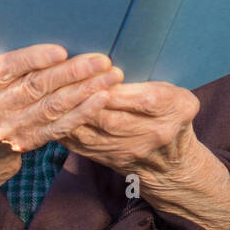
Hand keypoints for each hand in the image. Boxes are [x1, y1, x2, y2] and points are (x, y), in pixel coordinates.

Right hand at [0, 44, 121, 229]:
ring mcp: (7, 130)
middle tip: (101, 60)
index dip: (33, 59)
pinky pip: (59, 127)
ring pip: (51, 107)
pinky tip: (101, 98)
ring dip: (84, 91)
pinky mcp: (26, 143)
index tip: (61, 51)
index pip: (3, 69)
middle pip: (34, 88)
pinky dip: (82, 112)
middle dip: (71, 72)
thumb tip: (43, 28)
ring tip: (109, 77)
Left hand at [57, 79, 229, 229]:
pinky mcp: (112, 161)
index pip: (143, 99)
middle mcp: (155, 133)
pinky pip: (84, 146)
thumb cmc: (171, 114)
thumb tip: (110, 64)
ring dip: (72, 116)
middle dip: (86, 100)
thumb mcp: (175, 92)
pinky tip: (53, 118)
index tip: (95, 72)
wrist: (173, 165)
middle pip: (114, 119)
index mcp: (175, 108)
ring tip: (54, 97)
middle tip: (64, 81)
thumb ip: (151, 80)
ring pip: (95, 134)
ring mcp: (132, 151)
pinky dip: (67, 132)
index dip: (116, 88)